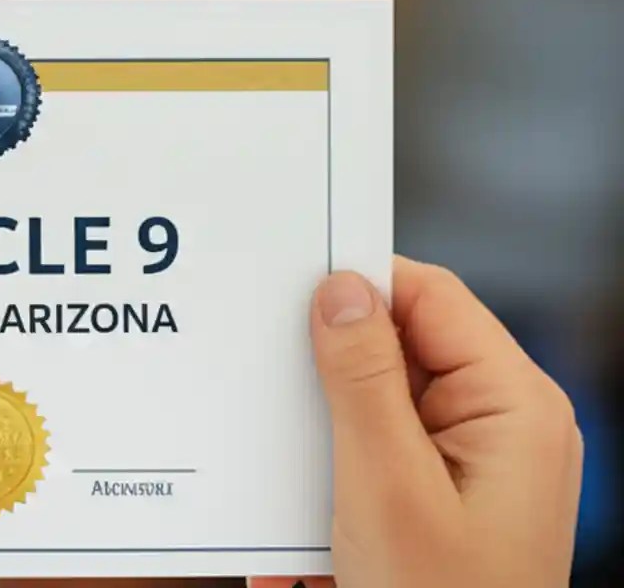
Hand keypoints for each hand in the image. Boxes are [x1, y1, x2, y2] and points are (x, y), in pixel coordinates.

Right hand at [252, 258, 581, 587]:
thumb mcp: (385, 488)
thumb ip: (362, 381)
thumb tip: (340, 290)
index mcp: (514, 405)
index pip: (431, 297)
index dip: (359, 282)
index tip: (285, 281)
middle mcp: (503, 422)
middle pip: (404, 345)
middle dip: (330, 360)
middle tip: (263, 367)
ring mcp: (475, 460)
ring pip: (383, 398)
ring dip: (325, 419)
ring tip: (282, 450)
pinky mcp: (444, 492)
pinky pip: (381, 446)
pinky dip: (335, 462)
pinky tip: (301, 496)